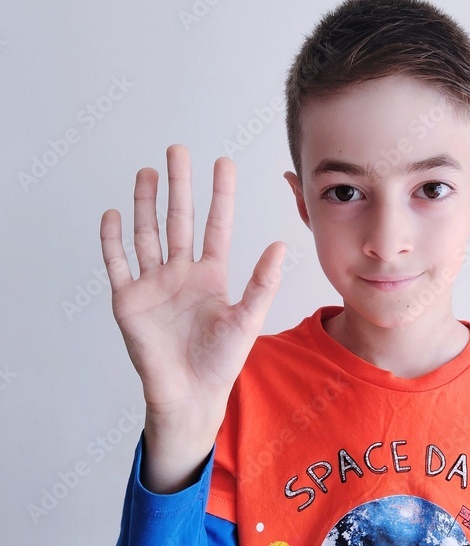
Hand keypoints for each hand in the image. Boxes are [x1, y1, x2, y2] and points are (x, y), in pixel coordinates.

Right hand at [100, 145, 284, 488]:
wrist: (190, 395)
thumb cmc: (220, 362)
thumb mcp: (247, 319)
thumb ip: (262, 283)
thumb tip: (280, 246)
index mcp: (211, 275)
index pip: (215, 225)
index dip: (219, 195)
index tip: (223, 162)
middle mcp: (180, 274)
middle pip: (178, 220)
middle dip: (178, 185)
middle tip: (177, 150)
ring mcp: (153, 285)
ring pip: (148, 234)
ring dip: (146, 203)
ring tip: (147, 171)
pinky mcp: (128, 301)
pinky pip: (118, 264)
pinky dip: (113, 240)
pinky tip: (113, 214)